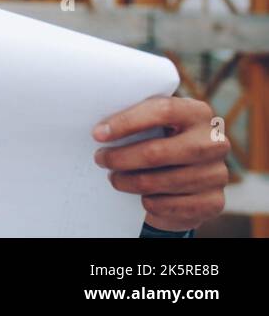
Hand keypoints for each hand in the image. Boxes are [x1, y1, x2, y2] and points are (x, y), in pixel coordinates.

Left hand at [93, 96, 229, 231]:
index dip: (127, 122)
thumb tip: (100, 129)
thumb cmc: (162, 142)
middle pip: (157, 151)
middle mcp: (214, 142)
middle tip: (100, 159)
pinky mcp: (214, 202)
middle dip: (121, 158)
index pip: (163, 110)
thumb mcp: (154, 125)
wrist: (189, 181)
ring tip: (114, 178)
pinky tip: (142, 197)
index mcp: (198, 113)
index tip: (98, 134)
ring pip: (160, 181)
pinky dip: (149, 202)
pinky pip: (170, 205)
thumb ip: (136, 118)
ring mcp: (217, 173)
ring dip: (128, 182)